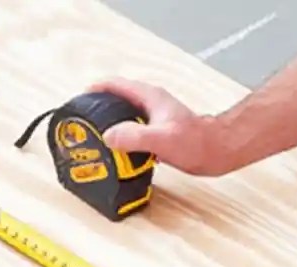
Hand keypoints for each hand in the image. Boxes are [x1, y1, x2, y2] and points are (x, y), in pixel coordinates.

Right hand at [87, 78, 232, 176]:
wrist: (217, 152)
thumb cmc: (196, 143)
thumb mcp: (161, 139)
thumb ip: (134, 136)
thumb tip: (109, 136)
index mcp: (149, 96)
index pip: (115, 84)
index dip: (95, 90)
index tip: (80, 101)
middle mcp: (151, 102)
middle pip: (118, 98)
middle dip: (99, 107)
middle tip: (84, 122)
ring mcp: (155, 116)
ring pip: (126, 114)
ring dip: (112, 123)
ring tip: (97, 137)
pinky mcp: (160, 130)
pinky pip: (135, 128)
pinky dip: (124, 136)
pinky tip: (120, 151)